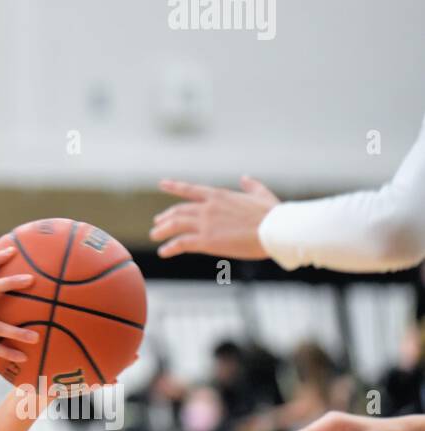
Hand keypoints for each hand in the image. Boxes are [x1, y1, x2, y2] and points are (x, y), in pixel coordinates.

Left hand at [150, 175, 278, 258]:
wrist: (275, 230)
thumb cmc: (273, 215)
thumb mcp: (261, 194)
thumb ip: (251, 185)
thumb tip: (245, 178)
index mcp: (218, 196)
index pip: (190, 190)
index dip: (174, 186)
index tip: (162, 184)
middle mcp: (207, 207)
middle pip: (178, 210)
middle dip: (166, 216)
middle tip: (158, 222)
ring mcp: (205, 224)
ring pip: (174, 225)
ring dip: (162, 230)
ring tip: (154, 235)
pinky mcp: (206, 241)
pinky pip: (181, 243)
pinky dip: (170, 247)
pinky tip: (163, 252)